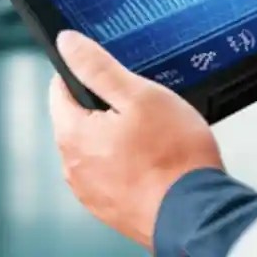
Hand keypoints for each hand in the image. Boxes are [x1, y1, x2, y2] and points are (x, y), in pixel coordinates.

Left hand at [49, 30, 222, 248]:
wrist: (198, 213)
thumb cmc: (174, 157)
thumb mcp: (138, 95)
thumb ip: (98, 67)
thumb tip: (67, 43)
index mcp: (71, 134)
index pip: (58, 88)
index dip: (85, 73)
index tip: (112, 76)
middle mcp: (72, 166)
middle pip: (78, 118)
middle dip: (105, 107)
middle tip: (141, 108)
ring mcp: (90, 190)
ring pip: (96, 146)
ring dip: (117, 137)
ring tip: (153, 137)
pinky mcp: (109, 207)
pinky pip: (111, 172)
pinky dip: (127, 164)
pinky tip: (153, 161)